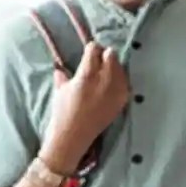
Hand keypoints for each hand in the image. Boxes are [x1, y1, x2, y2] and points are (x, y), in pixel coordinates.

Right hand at [40, 42, 129, 171]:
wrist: (73, 137)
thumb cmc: (63, 113)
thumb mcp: (60, 91)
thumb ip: (62, 76)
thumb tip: (60, 68)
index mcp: (86, 75)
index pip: (94, 50)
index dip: (91, 49)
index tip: (89, 51)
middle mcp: (104, 81)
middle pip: (111, 55)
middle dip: (104, 55)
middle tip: (98, 61)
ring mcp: (115, 91)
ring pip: (120, 68)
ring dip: (113, 67)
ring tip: (105, 73)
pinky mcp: (121, 101)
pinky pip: (125, 83)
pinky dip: (120, 80)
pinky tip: (112, 85)